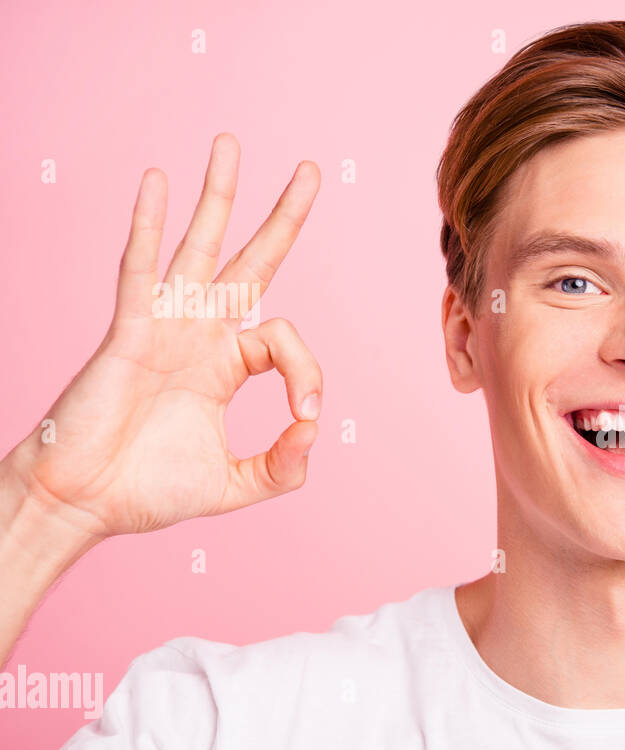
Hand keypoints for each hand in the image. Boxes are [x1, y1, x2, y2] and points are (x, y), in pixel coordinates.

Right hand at [6, 134, 322, 539]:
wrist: (84, 503)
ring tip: (231, 144)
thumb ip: (284, 465)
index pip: (285, 341)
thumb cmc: (148, 490)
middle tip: (312, 170)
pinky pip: (141, 268)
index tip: (303, 416)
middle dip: (283, 216)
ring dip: (218, 195)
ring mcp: (165, 325)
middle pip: (252, 261)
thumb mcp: (238, 485)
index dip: (308, 373)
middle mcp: (200, 334)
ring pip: (200, 247)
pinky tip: (158, 180)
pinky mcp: (129, 330)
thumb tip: (313, 429)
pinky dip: (148, 225)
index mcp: (227, 366)